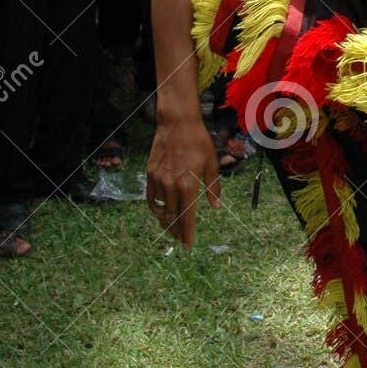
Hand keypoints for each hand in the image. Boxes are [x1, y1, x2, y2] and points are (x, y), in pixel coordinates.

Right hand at [145, 119, 220, 245]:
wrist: (177, 123)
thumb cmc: (198, 141)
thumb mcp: (211, 164)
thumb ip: (213, 187)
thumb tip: (216, 206)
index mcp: (188, 186)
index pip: (186, 217)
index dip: (187, 233)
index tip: (187, 244)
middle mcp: (171, 186)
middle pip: (172, 217)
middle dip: (176, 231)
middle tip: (180, 239)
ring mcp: (158, 180)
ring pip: (160, 210)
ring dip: (165, 222)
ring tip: (171, 228)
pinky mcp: (150, 174)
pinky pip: (150, 198)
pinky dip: (155, 207)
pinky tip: (160, 211)